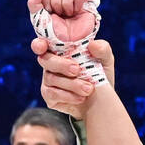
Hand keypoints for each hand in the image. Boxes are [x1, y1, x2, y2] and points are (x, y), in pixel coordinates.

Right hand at [28, 0, 114, 120]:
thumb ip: (102, 49)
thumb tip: (93, 44)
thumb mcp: (105, 60)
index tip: (42, 46)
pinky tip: (81, 97)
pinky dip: (68, 95)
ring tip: (89, 89)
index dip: (39, 44)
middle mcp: (51, 64)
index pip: (43, 43)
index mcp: (60, 50)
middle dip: (61, 65)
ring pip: (51, 78)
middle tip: (77, 70)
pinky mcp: (49, 96)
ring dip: (71, 84)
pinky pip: (52, 93)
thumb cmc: (100, 74)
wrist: (101, 100)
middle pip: (45, 60)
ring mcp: (48, 80)